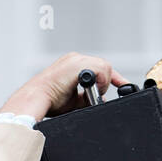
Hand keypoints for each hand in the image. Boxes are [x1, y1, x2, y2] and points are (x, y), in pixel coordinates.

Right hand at [0, 53, 130, 123]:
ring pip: (104, 67)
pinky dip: (99, 81)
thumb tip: (100, 100)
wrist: (37, 99)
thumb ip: (86, 98)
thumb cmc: (50, 101)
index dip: (114, 77)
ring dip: (101, 83)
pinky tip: (88, 88)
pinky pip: (100, 70)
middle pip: (104, 67)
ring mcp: (76, 60)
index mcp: (73, 65)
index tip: (124, 84)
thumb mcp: (73, 101)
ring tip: (88, 94)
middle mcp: (75, 59)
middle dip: (105, 83)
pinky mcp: (77, 64)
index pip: (99, 68)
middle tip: (95, 96)